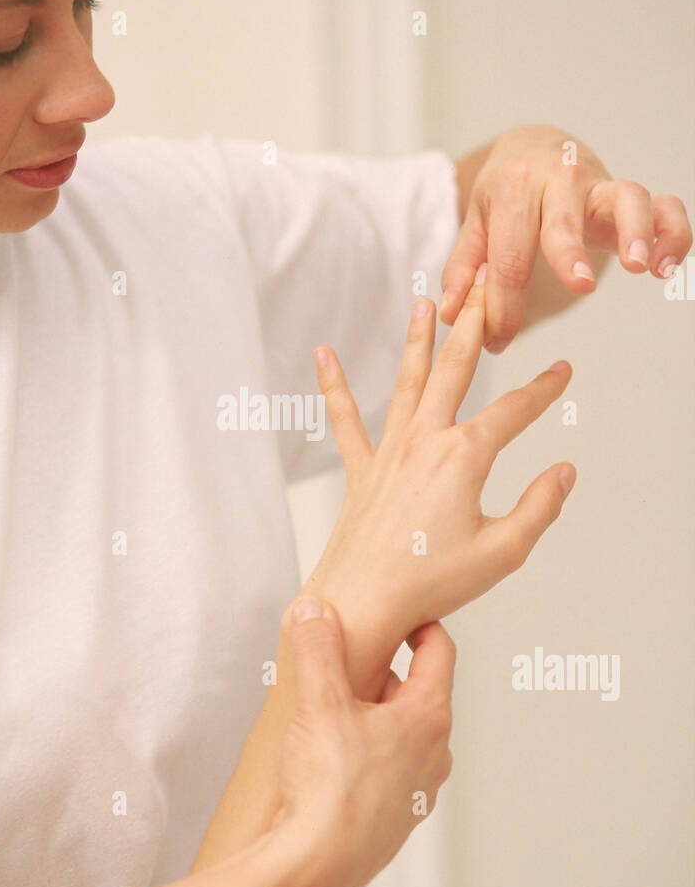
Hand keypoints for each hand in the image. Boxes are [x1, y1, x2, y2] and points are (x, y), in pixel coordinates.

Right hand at [274, 598, 454, 886]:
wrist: (314, 868)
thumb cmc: (327, 789)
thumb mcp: (319, 702)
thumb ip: (318, 648)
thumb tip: (315, 611)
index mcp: (428, 719)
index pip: (440, 652)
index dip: (420, 625)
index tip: (399, 616)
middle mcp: (434, 755)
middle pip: (417, 694)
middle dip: (382, 674)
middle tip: (346, 663)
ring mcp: (418, 792)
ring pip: (400, 736)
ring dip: (372, 719)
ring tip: (330, 714)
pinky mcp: (396, 822)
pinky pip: (387, 772)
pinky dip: (365, 756)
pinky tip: (329, 762)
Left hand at [297, 272, 573, 702]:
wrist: (362, 603)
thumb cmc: (429, 583)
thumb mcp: (504, 551)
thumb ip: (539, 507)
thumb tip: (564, 472)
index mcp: (463, 457)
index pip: (514, 411)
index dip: (544, 388)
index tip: (562, 370)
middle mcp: (424, 442)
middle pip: (456, 370)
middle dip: (474, 323)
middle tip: (485, 284)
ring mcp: (390, 453)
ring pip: (408, 381)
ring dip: (419, 339)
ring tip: (426, 302)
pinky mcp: (363, 471)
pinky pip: (345, 418)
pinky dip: (333, 385)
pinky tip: (322, 354)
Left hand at [443, 124, 692, 352]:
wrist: (536, 146)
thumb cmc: (506, 191)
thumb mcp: (477, 221)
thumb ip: (466, 267)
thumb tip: (452, 313)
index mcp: (514, 189)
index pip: (509, 255)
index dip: (503, 304)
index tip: (498, 340)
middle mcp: (559, 181)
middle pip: (564, 220)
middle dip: (569, 254)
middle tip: (578, 285)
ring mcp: (600, 184)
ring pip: (626, 198)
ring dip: (636, 231)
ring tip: (639, 266)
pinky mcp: (628, 193)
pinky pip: (664, 206)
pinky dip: (672, 231)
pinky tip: (667, 266)